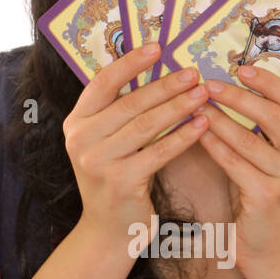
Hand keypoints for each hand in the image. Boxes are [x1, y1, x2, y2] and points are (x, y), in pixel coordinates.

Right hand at [63, 44, 209, 246]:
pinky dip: (183, 137)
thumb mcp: (107, 142)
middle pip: (129, 103)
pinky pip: (159, 152)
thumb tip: (157, 71)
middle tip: (193, 72)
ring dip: (178, 107)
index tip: (158, 47)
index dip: (130, 62)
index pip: (102, 82)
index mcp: (76, 122)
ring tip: (203, 94)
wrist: (108, 231)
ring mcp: (98, 162)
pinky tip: (202, 125)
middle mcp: (81, 139)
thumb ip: (120, 112)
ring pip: (146, 125)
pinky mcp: (121, 182)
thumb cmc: (116, 178)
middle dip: (165, 85)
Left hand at [195, 66, 279, 268]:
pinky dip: (214, 145)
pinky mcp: (268, 197)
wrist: (270, 251)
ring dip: (219, 119)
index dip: (268, 82)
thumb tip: (238, 88)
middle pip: (274, 115)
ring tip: (195, 106)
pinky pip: (235, 163)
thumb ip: (268, 131)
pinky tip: (197, 134)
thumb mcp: (276, 162)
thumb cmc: (264, 201)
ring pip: (250, 139)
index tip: (241, 68)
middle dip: (238, 96)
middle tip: (209, 84)